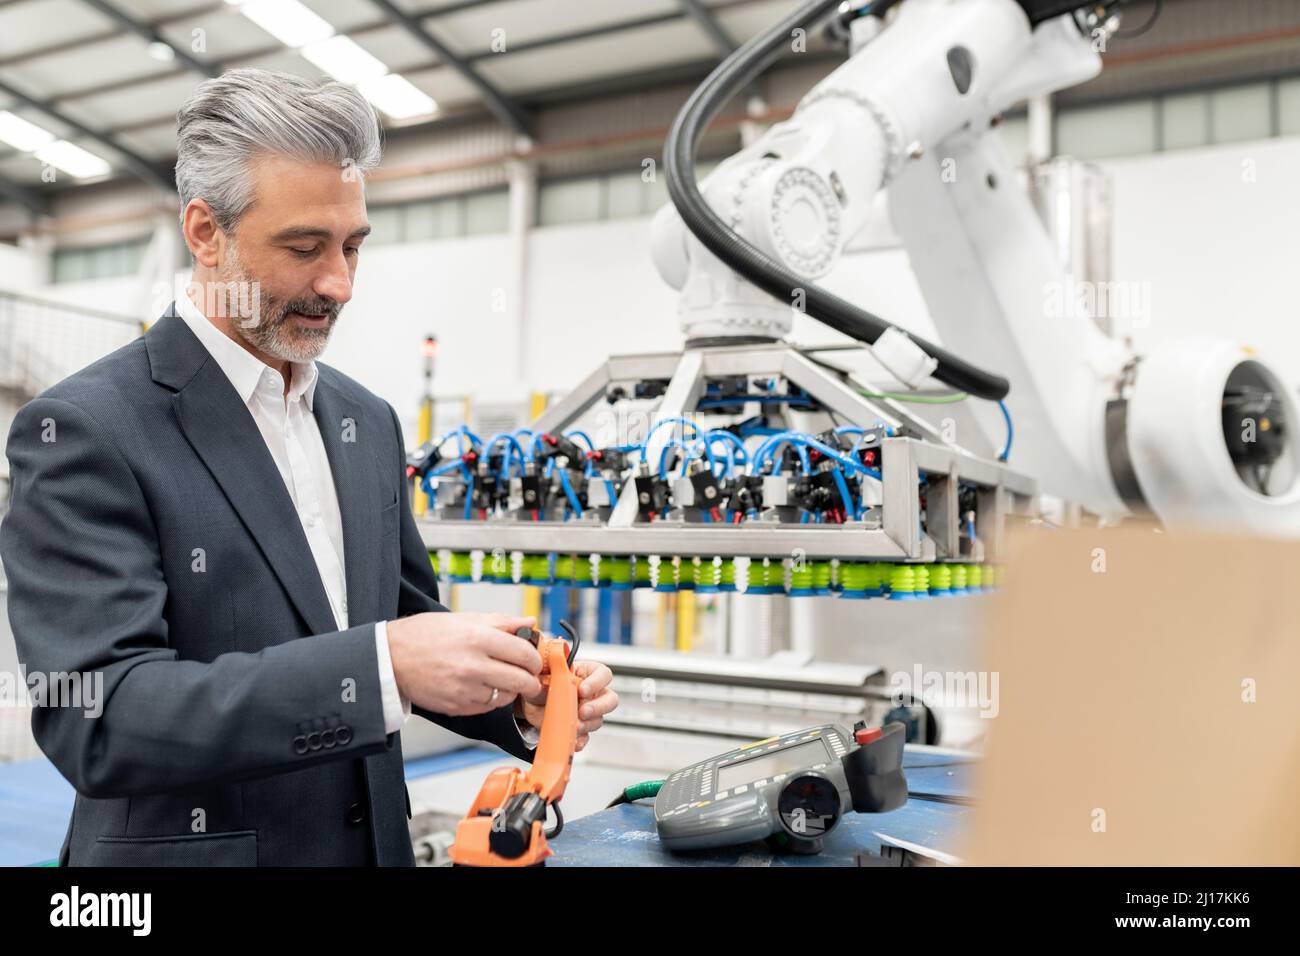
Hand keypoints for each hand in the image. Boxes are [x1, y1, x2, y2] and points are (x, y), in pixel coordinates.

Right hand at [387, 612, 540, 715]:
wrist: (391, 657)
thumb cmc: (426, 634)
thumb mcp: (464, 619)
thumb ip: (502, 622)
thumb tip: (530, 622)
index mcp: (479, 638)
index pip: (525, 653)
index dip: (536, 658)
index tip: (534, 659)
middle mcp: (474, 666)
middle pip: (522, 680)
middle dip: (531, 679)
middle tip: (529, 675)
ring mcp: (465, 690)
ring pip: (507, 697)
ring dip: (511, 689)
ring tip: (502, 678)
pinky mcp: (457, 706)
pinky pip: (488, 707)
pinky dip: (492, 698)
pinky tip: (483, 686)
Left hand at [515, 659, 617, 752]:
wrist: (531, 705)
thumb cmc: (542, 684)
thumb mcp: (544, 673)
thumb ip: (552, 670)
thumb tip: (555, 663)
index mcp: (587, 674)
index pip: (603, 674)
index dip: (597, 682)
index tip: (582, 689)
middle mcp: (593, 694)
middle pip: (610, 700)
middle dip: (599, 707)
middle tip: (583, 711)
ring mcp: (589, 713)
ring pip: (598, 720)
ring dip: (587, 724)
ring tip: (573, 725)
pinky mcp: (581, 730)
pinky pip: (586, 737)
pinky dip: (580, 740)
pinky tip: (573, 740)